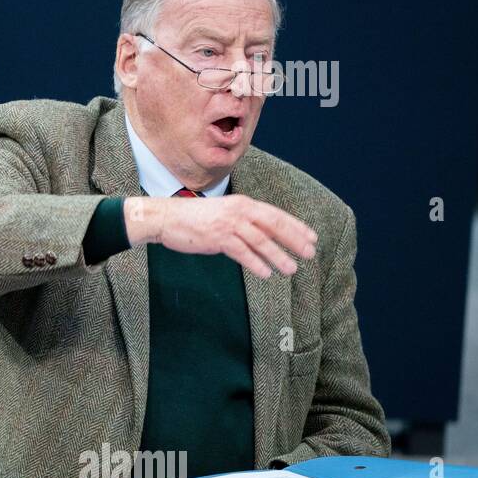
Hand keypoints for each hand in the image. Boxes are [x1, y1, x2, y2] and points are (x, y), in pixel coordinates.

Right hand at [123, 194, 317, 278]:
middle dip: (294, 240)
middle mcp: (239, 211)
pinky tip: (265, 273)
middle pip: (274, 225)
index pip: (275, 215)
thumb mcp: (222, 214)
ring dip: (278, 256)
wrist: (166, 217)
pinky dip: (255, 263)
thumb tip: (260, 239)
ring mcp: (228, 224)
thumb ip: (241, 223)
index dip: (296, 227)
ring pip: (260, 241)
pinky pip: (241, 252)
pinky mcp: (217, 238)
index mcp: (242, 203)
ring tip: (291, 269)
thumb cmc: (193, 218)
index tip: (312, 238)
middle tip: (310, 253)